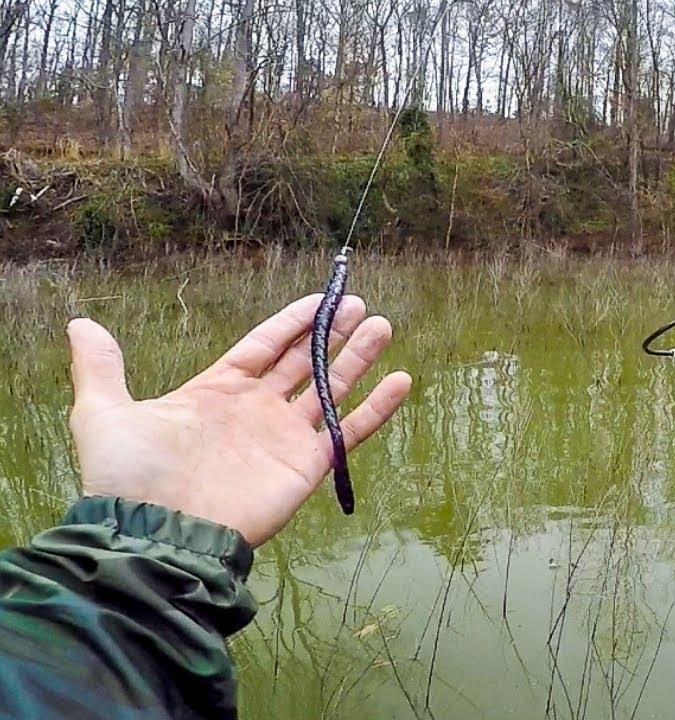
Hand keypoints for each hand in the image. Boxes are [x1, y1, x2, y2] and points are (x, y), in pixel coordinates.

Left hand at [66, 295, 412, 546]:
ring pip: (331, 388)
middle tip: (358, 304)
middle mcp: (255, 412)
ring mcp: (284, 439)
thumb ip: (101, 367)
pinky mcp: (306, 467)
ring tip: (382, 326)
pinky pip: (349, 431)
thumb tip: (80, 324)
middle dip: (331, 333)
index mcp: (216, 392)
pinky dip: (377, 408)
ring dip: (358, 358)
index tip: (321, 298)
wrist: (157, 533)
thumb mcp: (102, 412)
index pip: (264, 346)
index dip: (292, 322)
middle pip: (303, 362)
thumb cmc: (129, 476)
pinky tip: (402, 379)